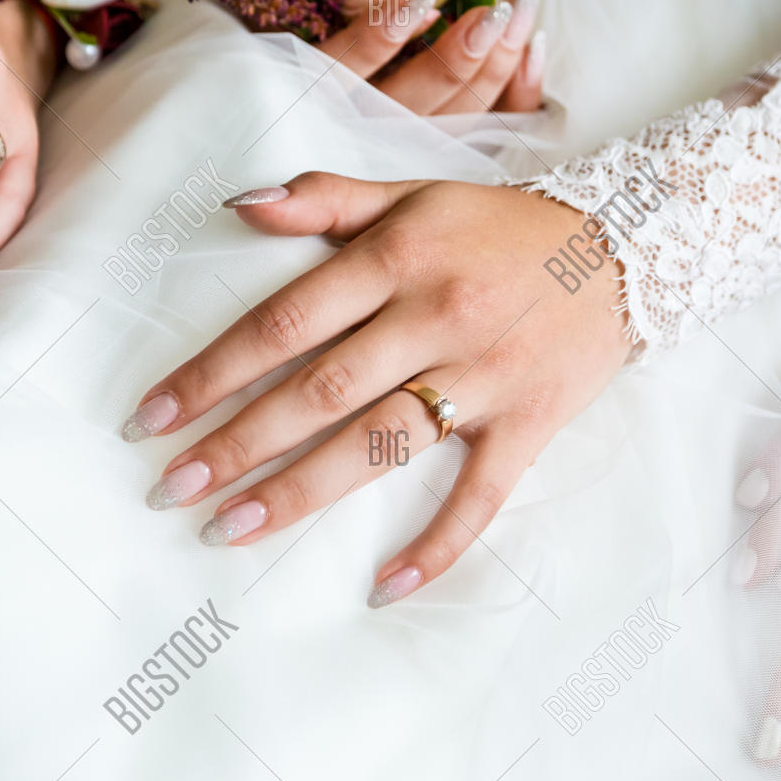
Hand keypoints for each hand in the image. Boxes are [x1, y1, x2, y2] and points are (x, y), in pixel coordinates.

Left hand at [121, 172, 629, 604]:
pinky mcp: (528, 423)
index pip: (284, 322)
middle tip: (170, 487)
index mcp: (398, 258)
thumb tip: (240, 204)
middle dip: (238, 443)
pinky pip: (480, 495)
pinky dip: (438, 543)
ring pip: (381, 444)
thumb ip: (326, 198)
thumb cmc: (502, 224)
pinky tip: (384, 586)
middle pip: (320, 392)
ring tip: (230, 528)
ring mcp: (484, 377)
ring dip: (302, 491)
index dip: (212, 371)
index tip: (152, 416)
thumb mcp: (414, 193)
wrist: (628, 243)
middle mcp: (435, 317)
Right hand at [240, 0, 544, 114]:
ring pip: (449, 123)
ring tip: (519, 17)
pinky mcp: (441, 125)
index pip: (337, 75)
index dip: (377, 43)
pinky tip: (531, 53)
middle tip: (494, 15)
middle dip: (455, 63)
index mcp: (304, 75)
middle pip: (406, 110)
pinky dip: (513, 97)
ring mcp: (400, 129)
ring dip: (493, 73)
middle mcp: (351, 116)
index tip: (419, 4)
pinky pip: (485, 128)